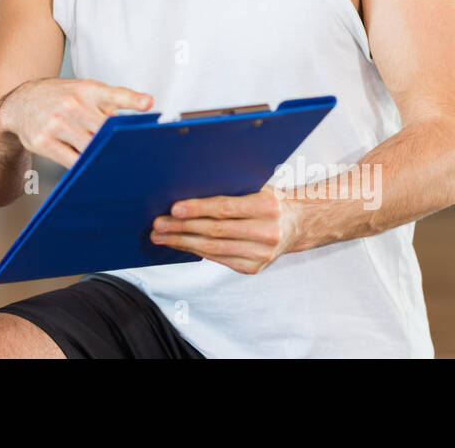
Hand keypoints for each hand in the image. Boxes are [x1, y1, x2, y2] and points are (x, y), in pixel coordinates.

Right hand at [0, 78, 151, 168]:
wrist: (21, 102)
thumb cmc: (60, 98)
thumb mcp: (85, 91)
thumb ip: (110, 104)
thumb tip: (135, 123)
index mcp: (87, 90)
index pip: (114, 94)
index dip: (132, 99)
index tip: (148, 104)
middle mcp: (72, 104)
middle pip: (104, 130)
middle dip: (117, 143)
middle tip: (134, 156)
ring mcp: (56, 123)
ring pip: (88, 148)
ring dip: (101, 157)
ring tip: (113, 164)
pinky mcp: (43, 141)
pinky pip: (71, 161)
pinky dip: (83, 167)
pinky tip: (90, 168)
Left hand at [149, 184, 299, 273]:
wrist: (296, 225)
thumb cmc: (269, 201)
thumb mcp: (257, 188)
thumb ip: (231, 190)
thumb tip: (188, 187)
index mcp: (267, 206)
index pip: (225, 208)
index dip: (197, 209)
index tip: (174, 209)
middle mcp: (267, 232)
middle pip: (215, 231)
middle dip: (182, 228)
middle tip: (158, 224)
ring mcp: (261, 254)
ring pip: (213, 249)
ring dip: (183, 242)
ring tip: (161, 236)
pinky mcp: (254, 267)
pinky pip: (218, 259)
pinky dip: (196, 251)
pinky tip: (181, 245)